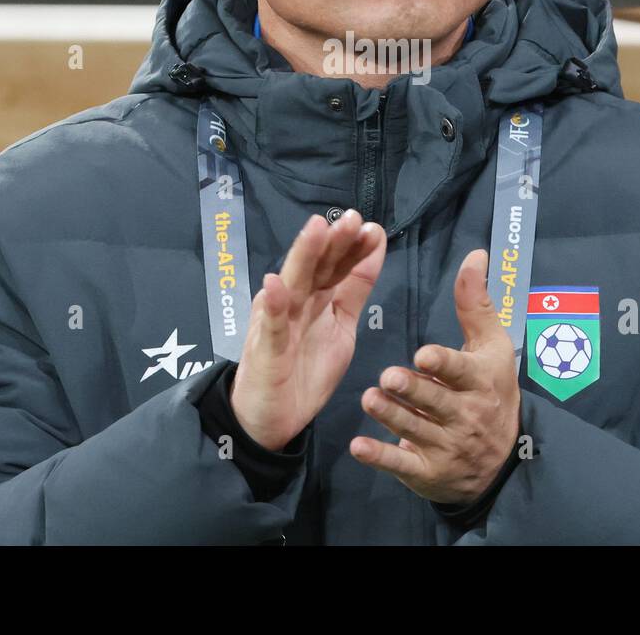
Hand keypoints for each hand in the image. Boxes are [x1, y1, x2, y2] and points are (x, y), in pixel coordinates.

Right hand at [230, 210, 385, 450]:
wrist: (271, 420)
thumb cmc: (305, 369)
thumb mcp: (342, 327)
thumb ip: (355, 289)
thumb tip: (374, 244)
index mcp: (316, 297)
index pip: (337, 266)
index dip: (354, 248)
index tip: (373, 228)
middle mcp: (296, 302)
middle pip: (317, 267)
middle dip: (333, 242)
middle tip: (351, 219)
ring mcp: (278, 322)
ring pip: (293, 285)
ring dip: (304, 257)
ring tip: (316, 229)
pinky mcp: (265, 349)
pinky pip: (271, 326)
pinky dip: (273, 305)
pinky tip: (275, 285)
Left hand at [349, 248, 521, 504]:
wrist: (500, 462)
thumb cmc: (491, 390)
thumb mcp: (491, 347)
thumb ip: (476, 303)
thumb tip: (475, 254)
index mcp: (479, 382)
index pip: (460, 372)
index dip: (443, 365)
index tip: (424, 355)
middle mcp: (465, 416)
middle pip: (435, 401)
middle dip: (413, 391)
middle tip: (388, 376)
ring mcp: (446, 447)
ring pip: (415, 430)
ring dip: (391, 416)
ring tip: (370, 398)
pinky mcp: (427, 472)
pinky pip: (402, 465)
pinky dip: (380, 457)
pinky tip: (359, 446)